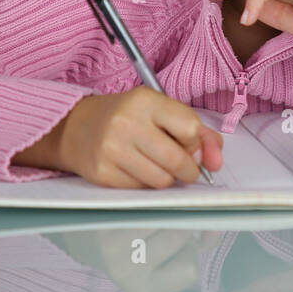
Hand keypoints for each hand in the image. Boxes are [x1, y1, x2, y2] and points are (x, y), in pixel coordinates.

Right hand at [60, 87, 223, 187]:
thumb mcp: (161, 111)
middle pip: (178, 160)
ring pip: (162, 180)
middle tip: (185, 166)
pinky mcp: (103, 173)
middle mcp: (127, 123)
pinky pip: (142, 190)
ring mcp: (112, 150)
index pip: (190, 128)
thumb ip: (198, 132)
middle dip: (189, 168)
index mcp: (145, 101)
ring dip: (168, 178)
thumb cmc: (127, 117)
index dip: (195, 140)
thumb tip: (216, 162)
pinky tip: (138, 169)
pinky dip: (147, 184)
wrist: (76, 127)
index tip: (188, 141)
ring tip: (158, 165)